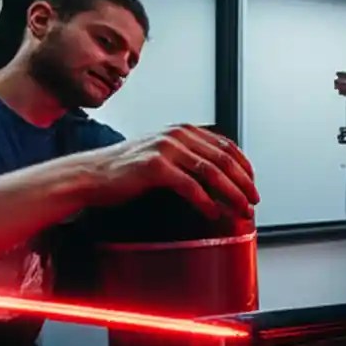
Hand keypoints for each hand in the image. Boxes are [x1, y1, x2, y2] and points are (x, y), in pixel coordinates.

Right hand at [83, 125, 258, 218]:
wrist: (92, 175)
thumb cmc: (127, 171)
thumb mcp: (163, 155)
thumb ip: (189, 159)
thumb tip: (220, 179)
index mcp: (183, 131)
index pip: (226, 146)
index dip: (244, 167)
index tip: (253, 185)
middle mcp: (177, 135)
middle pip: (224, 160)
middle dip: (244, 184)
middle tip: (253, 202)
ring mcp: (166, 149)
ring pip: (212, 173)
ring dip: (232, 195)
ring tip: (241, 211)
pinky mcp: (155, 167)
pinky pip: (191, 186)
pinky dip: (206, 203)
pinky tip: (214, 214)